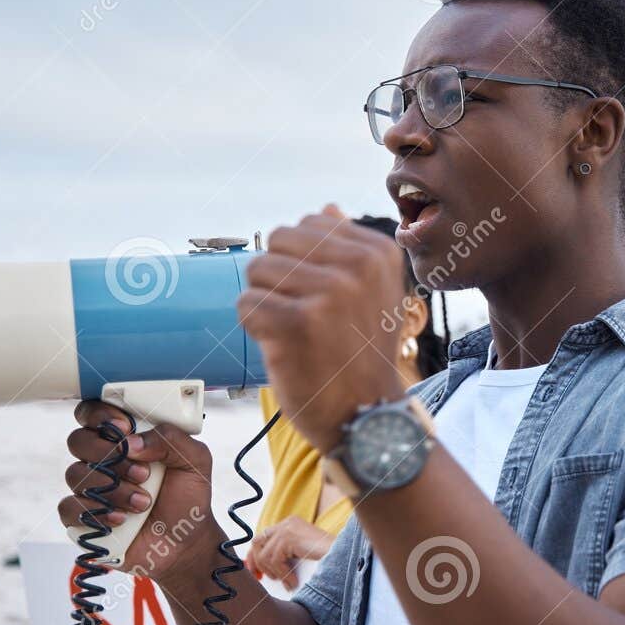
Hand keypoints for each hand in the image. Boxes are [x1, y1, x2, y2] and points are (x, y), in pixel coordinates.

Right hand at [57, 401, 219, 580]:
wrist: (184, 544)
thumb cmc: (188, 500)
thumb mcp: (196, 462)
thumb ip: (172, 439)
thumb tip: (133, 442)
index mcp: (126, 438)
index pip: (93, 412)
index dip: (100, 414)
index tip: (124, 427)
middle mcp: (103, 459)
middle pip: (78, 440)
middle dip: (109, 454)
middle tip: (142, 473)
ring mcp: (90, 488)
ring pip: (75, 474)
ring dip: (112, 488)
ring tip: (143, 502)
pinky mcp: (83, 516)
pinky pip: (68, 506)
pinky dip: (95, 512)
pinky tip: (121, 519)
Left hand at [238, 204, 407, 455]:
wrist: (367, 415)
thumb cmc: (360, 354)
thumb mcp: (371, 294)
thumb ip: (347, 250)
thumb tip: (326, 209)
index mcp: (378, 252)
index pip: (308, 225)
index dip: (301, 262)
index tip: (324, 299)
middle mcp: (359, 267)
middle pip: (277, 241)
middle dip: (277, 277)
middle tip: (302, 315)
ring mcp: (330, 294)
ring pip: (257, 271)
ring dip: (265, 303)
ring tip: (294, 332)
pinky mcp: (297, 324)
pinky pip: (246, 304)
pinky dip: (254, 328)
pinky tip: (282, 346)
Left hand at [247, 515, 333, 589]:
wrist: (342, 557)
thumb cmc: (326, 560)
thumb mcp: (299, 554)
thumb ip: (283, 555)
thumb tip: (261, 569)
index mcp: (290, 524)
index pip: (263, 538)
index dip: (255, 556)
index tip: (257, 573)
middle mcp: (287, 523)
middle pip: (257, 542)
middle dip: (255, 562)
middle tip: (260, 578)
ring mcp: (287, 528)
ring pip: (264, 555)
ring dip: (275, 573)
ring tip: (288, 583)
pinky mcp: (288, 537)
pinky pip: (274, 560)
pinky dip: (282, 575)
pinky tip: (293, 582)